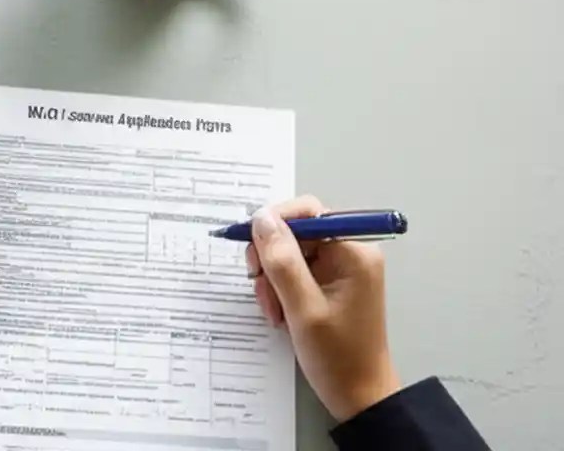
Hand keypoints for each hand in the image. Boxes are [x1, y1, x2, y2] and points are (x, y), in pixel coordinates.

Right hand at [247, 197, 401, 421]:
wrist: (358, 396)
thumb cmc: (338, 356)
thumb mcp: (303, 308)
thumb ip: (282, 261)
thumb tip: (261, 219)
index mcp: (353, 252)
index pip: (308, 212)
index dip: (274, 223)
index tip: (250, 247)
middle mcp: (348, 253)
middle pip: (295, 232)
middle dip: (270, 258)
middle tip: (260, 287)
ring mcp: (339, 269)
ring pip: (289, 254)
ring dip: (272, 279)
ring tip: (274, 311)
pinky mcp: (329, 284)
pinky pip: (294, 272)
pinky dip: (279, 290)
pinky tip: (281, 313)